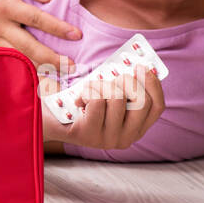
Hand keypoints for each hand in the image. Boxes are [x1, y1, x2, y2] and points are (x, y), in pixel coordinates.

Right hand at [0, 0, 82, 73]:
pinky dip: (21, 63)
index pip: (37, 20)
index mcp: (3, 5)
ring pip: (16, 56)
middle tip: (72, 66)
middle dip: (52, 59)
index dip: (58, 29)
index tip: (76, 35)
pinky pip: (5, 54)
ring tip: (57, 73)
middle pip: (29, 47)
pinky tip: (34, 67)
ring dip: (38, 66)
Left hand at [40, 68, 165, 150]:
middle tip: (114, 75)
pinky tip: (79, 98)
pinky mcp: (88, 135)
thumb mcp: (105, 93)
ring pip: (117, 98)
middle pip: (141, 101)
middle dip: (128, 80)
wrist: (46, 119)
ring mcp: (107, 139)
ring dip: (101, 84)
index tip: (142, 67)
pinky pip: (96, 102)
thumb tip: (138, 64)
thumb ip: (123, 83)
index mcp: (135, 128)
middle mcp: (125, 138)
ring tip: (90, 88)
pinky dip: (87, 91)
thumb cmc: (79, 101)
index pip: (157, 107)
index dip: (153, 85)